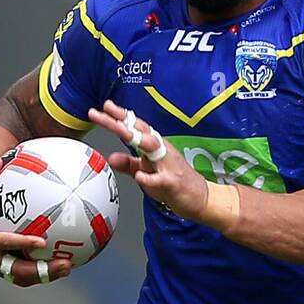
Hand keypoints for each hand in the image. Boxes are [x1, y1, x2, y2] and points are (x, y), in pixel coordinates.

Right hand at [0, 155, 73, 285]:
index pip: (4, 243)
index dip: (22, 243)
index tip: (42, 242)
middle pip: (18, 271)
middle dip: (42, 271)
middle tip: (64, 264)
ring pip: (20, 277)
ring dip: (44, 275)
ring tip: (66, 267)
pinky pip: (19, 275)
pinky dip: (36, 272)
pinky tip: (56, 265)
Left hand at [87, 100, 208, 221]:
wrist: (200, 197)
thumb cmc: (173, 182)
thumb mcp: (147, 171)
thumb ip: (128, 164)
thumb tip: (111, 157)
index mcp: (154, 145)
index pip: (135, 127)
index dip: (121, 115)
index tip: (106, 106)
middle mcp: (161, 150)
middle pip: (140, 131)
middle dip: (122, 121)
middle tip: (103, 112)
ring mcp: (168, 165)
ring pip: (153, 147)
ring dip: (137, 138)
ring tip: (121, 131)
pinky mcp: (173, 183)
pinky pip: (161, 179)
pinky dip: (150, 178)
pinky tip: (140, 177)